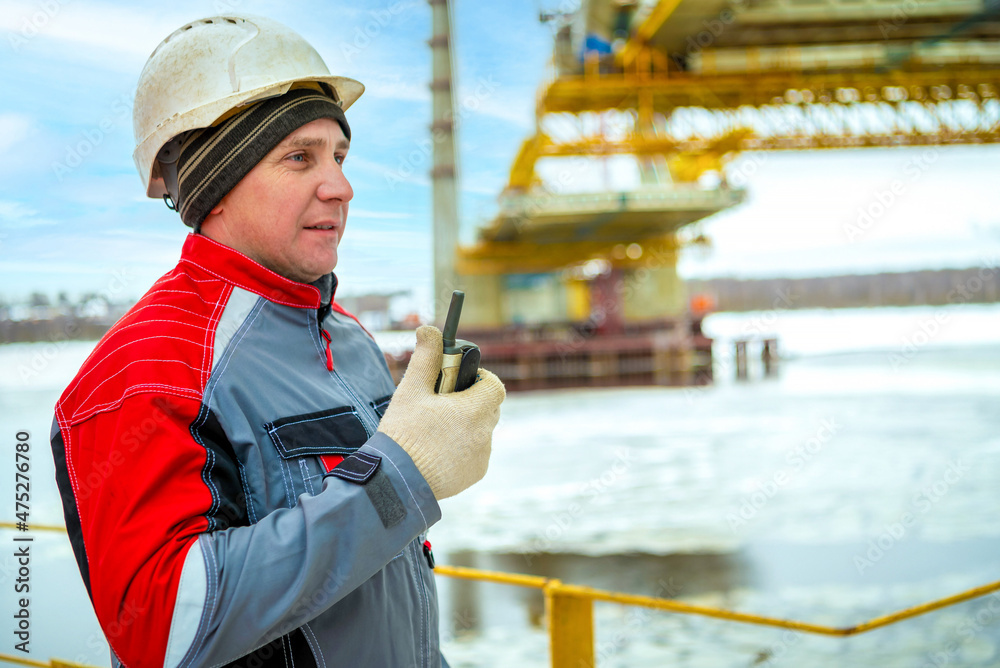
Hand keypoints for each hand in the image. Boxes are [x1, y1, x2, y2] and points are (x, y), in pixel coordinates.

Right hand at [377, 325, 504, 499]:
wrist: (397, 481)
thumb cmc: (403, 433)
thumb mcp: (411, 391)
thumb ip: (426, 358)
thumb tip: (429, 329)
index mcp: (473, 410)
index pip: (495, 386)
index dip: (481, 379)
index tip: (460, 382)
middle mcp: (484, 434)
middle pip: (489, 408)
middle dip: (472, 402)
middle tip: (444, 404)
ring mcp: (482, 456)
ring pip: (482, 431)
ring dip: (467, 426)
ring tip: (437, 430)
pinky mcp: (475, 474)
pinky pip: (476, 453)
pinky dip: (464, 448)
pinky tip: (439, 450)